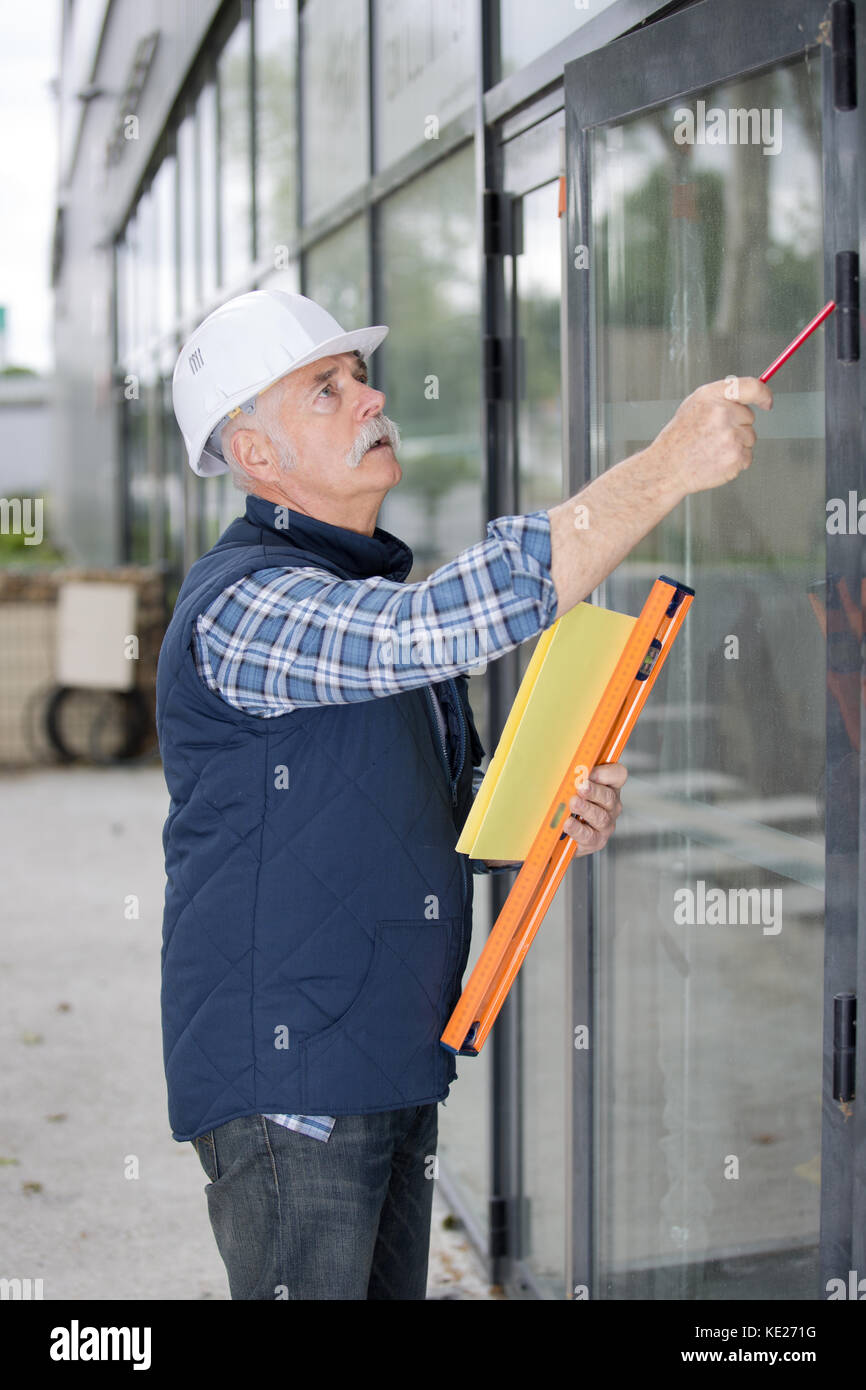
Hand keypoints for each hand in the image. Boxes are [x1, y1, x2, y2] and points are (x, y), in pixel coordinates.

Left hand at [562, 762, 626, 856]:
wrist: (561, 837)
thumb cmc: (568, 807)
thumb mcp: (570, 789)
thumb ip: (571, 779)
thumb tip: (560, 769)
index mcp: (608, 787)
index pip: (618, 775)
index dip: (606, 772)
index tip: (589, 772)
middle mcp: (611, 806)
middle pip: (609, 796)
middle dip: (594, 791)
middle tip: (581, 786)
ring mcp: (606, 825)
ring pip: (601, 816)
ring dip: (586, 809)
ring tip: (573, 803)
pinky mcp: (596, 841)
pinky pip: (589, 835)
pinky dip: (578, 829)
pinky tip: (568, 823)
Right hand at [648, 377, 772, 496]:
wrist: (667, 468)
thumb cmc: (679, 438)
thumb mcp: (694, 406)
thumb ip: (721, 397)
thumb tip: (752, 394)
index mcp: (711, 396)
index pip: (750, 387)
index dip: (763, 394)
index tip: (766, 401)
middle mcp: (722, 413)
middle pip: (749, 417)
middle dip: (736, 426)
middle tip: (712, 435)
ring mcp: (730, 436)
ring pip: (749, 438)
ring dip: (736, 444)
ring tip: (712, 449)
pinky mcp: (735, 457)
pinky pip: (747, 456)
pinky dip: (735, 461)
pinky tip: (716, 460)